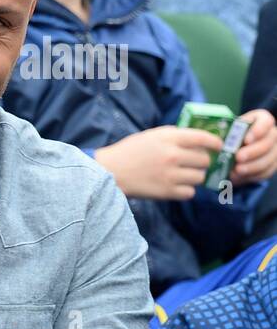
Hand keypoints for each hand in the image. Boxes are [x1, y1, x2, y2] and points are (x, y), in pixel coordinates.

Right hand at [94, 126, 221, 199]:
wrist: (110, 171)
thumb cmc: (130, 151)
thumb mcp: (151, 135)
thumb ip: (174, 135)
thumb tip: (199, 140)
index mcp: (169, 138)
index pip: (203, 138)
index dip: (215, 142)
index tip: (219, 147)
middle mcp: (172, 156)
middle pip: (204, 160)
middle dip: (202, 162)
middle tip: (194, 163)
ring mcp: (170, 175)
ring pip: (199, 177)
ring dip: (194, 176)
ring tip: (183, 175)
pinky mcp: (166, 192)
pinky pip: (190, 192)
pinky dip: (186, 190)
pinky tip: (176, 186)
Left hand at [230, 109, 276, 183]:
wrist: (231, 149)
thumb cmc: (226, 136)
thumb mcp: (225, 130)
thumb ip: (225, 133)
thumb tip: (215, 142)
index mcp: (260, 120)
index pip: (266, 121)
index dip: (258, 130)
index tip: (246, 140)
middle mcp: (271, 133)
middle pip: (268, 142)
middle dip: (253, 151)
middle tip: (238, 158)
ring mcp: (274, 149)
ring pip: (269, 159)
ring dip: (253, 166)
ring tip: (237, 170)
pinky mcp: (272, 164)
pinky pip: (266, 171)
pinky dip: (253, 175)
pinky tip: (240, 176)